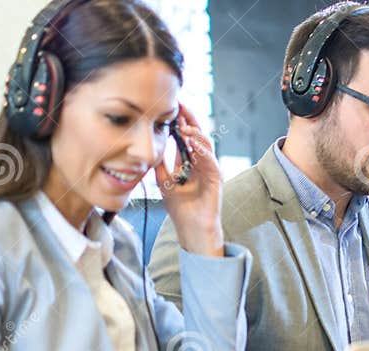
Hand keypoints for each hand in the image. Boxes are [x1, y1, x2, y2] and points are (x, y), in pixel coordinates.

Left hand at [155, 104, 223, 256]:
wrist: (191, 229)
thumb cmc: (181, 209)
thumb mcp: (165, 182)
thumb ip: (161, 165)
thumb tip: (152, 147)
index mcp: (191, 162)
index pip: (187, 137)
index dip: (180, 122)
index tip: (171, 107)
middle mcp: (203, 162)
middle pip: (198, 135)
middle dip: (189, 120)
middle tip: (180, 105)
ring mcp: (211, 169)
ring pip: (205, 144)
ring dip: (195, 132)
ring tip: (184, 123)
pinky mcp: (216, 179)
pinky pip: (210, 160)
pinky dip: (202, 150)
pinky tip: (193, 143)